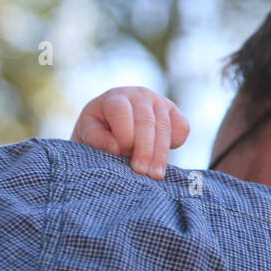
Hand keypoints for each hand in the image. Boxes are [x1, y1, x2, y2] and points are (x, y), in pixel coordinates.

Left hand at [70, 86, 189, 178]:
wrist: (112, 123)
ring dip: (160, 153)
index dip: (123, 133)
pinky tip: (163, 159)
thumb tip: (117, 147)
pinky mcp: (173, 112)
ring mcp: (158, 101)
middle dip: (144, 148)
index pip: (121, 111)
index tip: (120, 153)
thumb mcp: (88, 133)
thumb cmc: (98, 131)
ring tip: (154, 175)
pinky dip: (176, 142)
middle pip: (146, 120)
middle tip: (140, 171)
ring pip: (164, 126)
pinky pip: (182, 127)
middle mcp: (138, 95)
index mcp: (114, 98)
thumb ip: (97, 138)